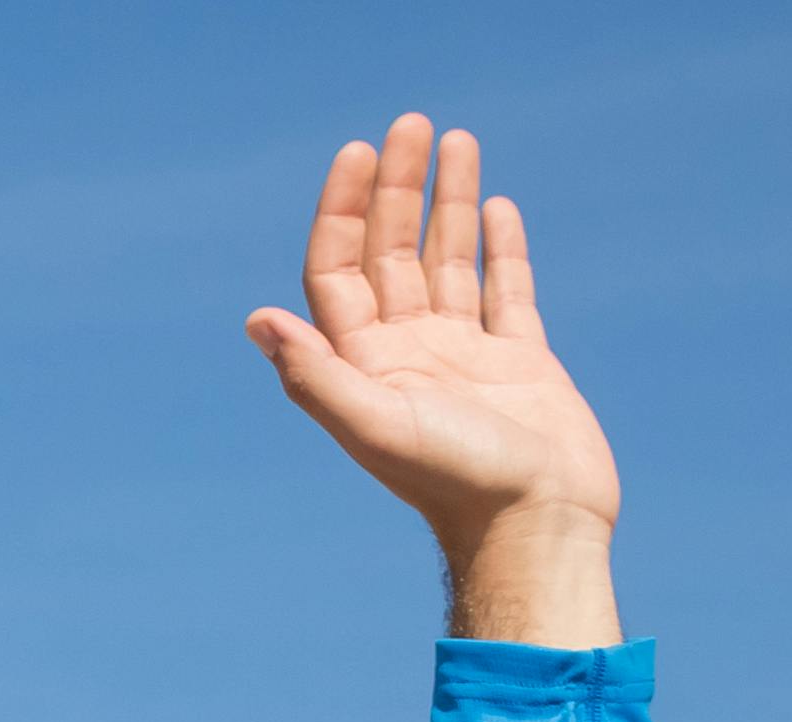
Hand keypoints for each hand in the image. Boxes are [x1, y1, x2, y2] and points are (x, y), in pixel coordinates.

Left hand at [246, 116, 622, 642]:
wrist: (535, 528)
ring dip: (449, 202)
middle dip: (397, 189)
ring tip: (456, 140)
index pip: (340, 271)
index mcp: (366, 365)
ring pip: (451, 261)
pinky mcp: (520, 363)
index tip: (357, 151)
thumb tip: (257, 320)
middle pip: (393, 253)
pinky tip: (498, 207)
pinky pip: (506, 292)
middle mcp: (409, 355)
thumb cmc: (454, 483)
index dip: (342, 211)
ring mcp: (464, 356)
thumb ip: (315, 375)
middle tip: (410, 124)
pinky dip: (502, 249)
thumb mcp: (374, 425)